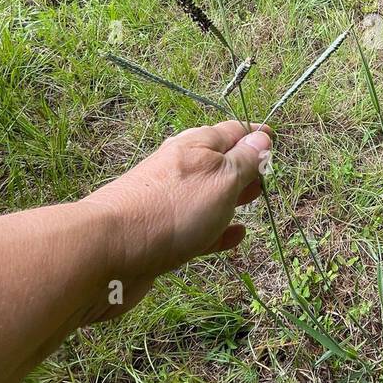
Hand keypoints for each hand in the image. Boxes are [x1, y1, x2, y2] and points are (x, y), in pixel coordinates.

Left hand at [82, 121, 271, 314]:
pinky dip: (219, 229)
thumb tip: (261, 140)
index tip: (273, 139)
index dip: (255, 135)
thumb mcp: (220, 179)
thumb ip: (244, 162)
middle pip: (219, 161)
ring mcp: (169, 201)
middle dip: (244, 165)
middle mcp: (180, 168)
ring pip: (209, 194)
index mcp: (196, 146)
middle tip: (267, 174)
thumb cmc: (172, 209)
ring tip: (253, 200)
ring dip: (232, 196)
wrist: (109, 250)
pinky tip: (234, 236)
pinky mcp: (162, 235)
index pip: (233, 131)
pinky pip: (198, 227)